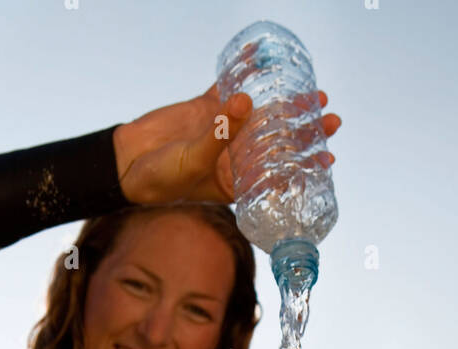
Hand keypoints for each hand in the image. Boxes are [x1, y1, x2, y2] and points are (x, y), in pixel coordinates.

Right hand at [113, 84, 340, 205]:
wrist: (128, 162)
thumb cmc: (162, 179)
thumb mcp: (196, 162)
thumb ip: (221, 133)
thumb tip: (246, 100)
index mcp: (238, 181)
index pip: (279, 173)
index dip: (305, 165)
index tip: (329, 153)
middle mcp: (236, 155)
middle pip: (278, 141)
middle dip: (303, 129)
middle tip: (329, 115)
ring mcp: (223, 129)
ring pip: (262, 113)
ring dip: (285, 103)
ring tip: (313, 94)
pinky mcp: (207, 107)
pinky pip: (231, 86)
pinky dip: (246, 71)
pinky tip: (264, 58)